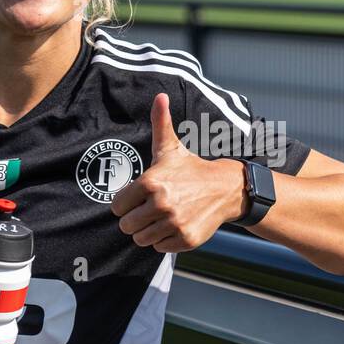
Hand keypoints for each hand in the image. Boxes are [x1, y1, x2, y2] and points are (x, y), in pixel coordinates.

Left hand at [111, 92, 246, 252]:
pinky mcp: (185, 239)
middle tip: (150, 210)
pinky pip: (159, 247)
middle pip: (126, 226)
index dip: (126, 203)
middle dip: (135, 219)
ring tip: (162, 217)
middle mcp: (162, 204)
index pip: (117, 207)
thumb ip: (160, 123)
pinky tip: (175, 225)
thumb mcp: (172, 148)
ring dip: (149, 231)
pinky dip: (164, 240)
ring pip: (141, 239)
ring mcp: (174, 223)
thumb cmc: (191, 168)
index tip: (139, 198)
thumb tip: (159, 96)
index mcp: (151, 182)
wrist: (225, 189)